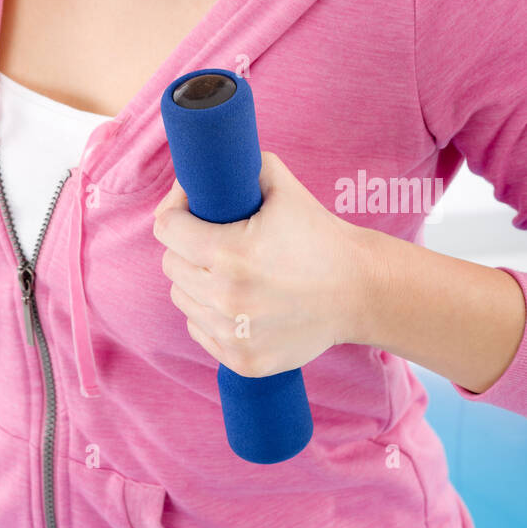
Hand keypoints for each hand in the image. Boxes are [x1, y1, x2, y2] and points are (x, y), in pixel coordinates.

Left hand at [152, 151, 372, 377]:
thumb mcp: (281, 185)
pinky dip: (208, 314)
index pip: (166, 228)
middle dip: (185, 246)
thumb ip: (240, 165)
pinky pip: (198, 329)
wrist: (360, 290)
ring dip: (194, 281)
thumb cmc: (319, 235)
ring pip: (181, 298)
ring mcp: (233, 334)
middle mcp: (225, 297)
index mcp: (228, 252)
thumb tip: (202, 168)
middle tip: (212, 238)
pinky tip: (234, 301)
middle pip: (170, 264)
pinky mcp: (242, 361)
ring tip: (224, 270)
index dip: (176, 211)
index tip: (191, 208)